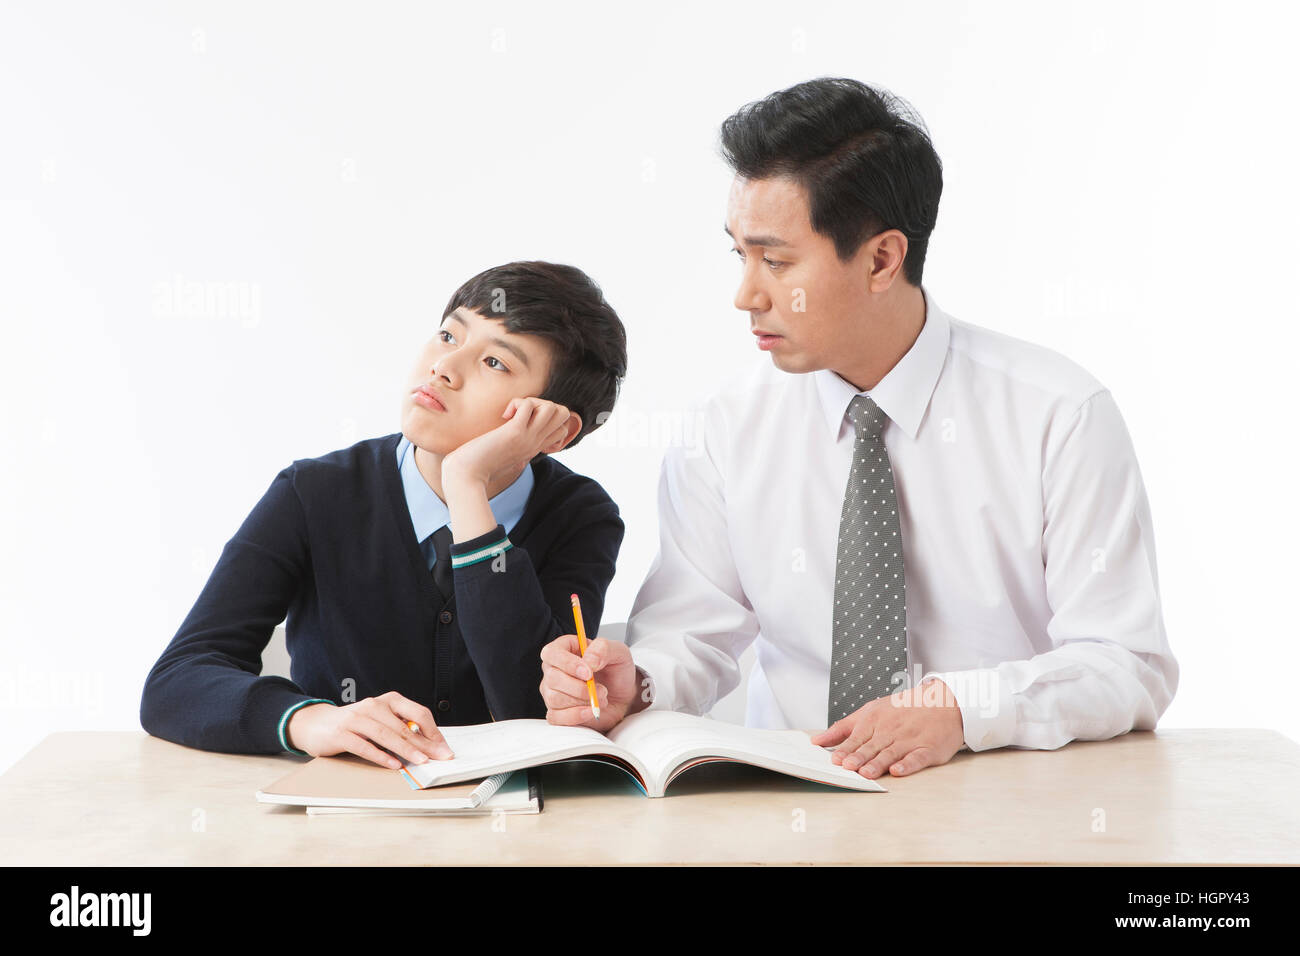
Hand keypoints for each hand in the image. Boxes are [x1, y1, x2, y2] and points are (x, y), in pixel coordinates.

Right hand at [286, 691, 454, 768]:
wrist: (316, 724)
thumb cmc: (355, 724)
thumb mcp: (380, 719)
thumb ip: (401, 727)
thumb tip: (429, 745)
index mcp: (388, 701)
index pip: (418, 713)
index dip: (433, 731)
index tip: (444, 747)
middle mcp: (374, 706)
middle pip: (404, 727)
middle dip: (425, 744)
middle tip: (440, 757)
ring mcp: (356, 719)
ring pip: (386, 735)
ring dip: (406, 749)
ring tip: (421, 761)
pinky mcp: (342, 733)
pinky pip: (365, 746)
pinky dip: (381, 756)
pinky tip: (394, 765)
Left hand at [442, 397, 574, 489]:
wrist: (466, 477)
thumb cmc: (479, 469)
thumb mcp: (505, 462)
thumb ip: (516, 456)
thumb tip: (520, 461)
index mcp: (534, 448)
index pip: (562, 429)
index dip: (549, 418)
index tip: (526, 421)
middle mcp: (535, 443)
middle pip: (563, 414)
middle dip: (545, 404)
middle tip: (523, 412)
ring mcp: (528, 438)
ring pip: (553, 408)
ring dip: (534, 401)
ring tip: (515, 412)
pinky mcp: (515, 432)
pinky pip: (528, 406)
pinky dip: (517, 403)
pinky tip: (504, 416)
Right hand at [538, 635, 641, 732]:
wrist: (623, 695)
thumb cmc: (616, 671)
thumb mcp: (618, 652)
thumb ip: (603, 649)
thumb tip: (589, 661)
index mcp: (564, 649)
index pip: (552, 653)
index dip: (567, 663)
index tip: (588, 673)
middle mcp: (554, 669)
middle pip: (553, 678)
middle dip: (580, 687)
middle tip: (601, 689)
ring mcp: (552, 692)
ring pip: (554, 698)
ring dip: (581, 701)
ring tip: (600, 698)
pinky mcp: (556, 712)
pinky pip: (556, 717)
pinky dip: (575, 716)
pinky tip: (590, 711)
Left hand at [809, 678, 964, 777]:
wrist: (943, 702)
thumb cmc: (903, 709)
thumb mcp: (870, 711)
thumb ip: (843, 728)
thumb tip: (817, 741)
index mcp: (875, 721)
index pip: (857, 738)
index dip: (846, 750)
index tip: (835, 760)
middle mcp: (891, 730)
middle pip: (872, 747)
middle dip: (859, 757)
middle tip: (848, 767)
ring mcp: (909, 740)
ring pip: (891, 753)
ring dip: (878, 764)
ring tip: (866, 773)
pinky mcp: (928, 749)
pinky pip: (916, 758)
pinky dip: (907, 765)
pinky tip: (898, 771)